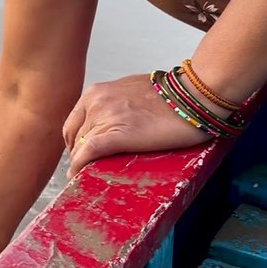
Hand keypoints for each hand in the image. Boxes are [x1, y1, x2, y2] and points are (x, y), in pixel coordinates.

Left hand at [62, 74, 214, 178]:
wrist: (193, 95)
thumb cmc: (171, 94)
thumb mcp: (131, 90)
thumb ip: (115, 104)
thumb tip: (112, 121)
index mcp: (97, 92)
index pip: (73, 122)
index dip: (75, 142)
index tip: (80, 153)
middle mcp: (96, 103)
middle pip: (75, 137)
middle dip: (78, 155)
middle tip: (85, 169)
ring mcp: (105, 118)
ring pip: (79, 148)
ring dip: (81, 164)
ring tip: (86, 177)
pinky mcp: (117, 135)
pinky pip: (87, 153)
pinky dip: (79, 167)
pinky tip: (79, 177)